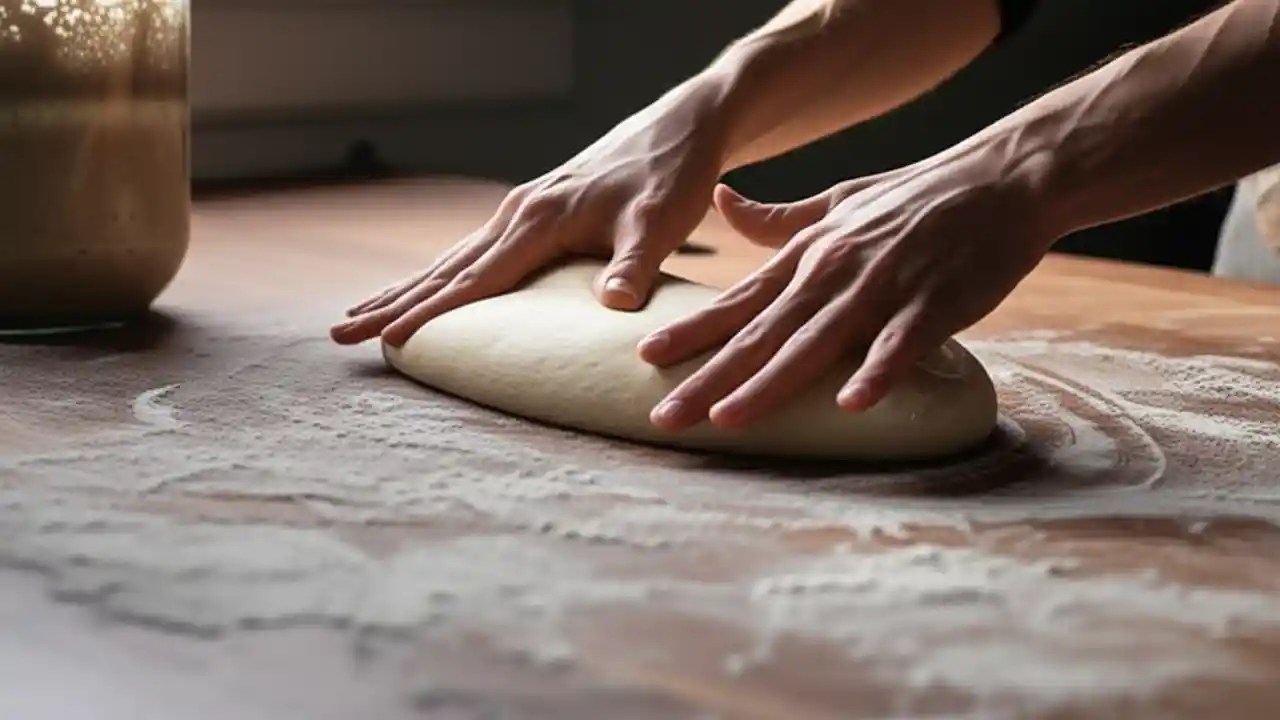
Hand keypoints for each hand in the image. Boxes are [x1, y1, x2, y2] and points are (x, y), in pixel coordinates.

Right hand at [331, 83, 728, 346]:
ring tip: (359, 315)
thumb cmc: (671, 176)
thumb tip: (612, 307)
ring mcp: (521, 210)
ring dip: (404, 289)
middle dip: (391, 304)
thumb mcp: (661, 222)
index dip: (430, 314)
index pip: (474, 278)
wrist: (679, 127)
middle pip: (443, 269)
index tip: (387, 341)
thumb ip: (634, 266)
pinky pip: (472, 251)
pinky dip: (439, 274)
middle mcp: (518, 213)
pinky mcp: (532, 212)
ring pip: (450, 258)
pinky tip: (425, 288)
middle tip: (340, 335)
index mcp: (540, 219)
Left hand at [639, 148, 1058, 430]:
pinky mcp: (933, 304)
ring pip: (815, 345)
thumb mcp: (837, 200)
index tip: (644, 356)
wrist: (1001, 177)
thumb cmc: (917, 195)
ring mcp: (882, 288)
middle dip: (709, 378)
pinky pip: (899, 346)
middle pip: (761, 336)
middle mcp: (832, 273)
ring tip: (727, 418)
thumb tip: (722, 203)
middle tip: (664, 416)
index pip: (738, 301)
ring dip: (770, 384)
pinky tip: (851, 405)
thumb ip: (778, 219)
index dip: (692, 331)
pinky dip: (875, 373)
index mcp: (808, 255)